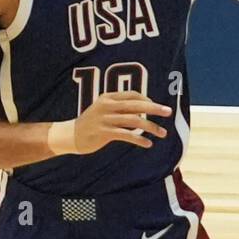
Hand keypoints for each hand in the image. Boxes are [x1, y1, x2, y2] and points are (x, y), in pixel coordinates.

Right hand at [50, 91, 171, 155]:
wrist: (70, 135)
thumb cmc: (91, 124)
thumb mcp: (103, 110)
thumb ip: (119, 108)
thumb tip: (140, 109)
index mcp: (108, 97)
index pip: (132, 95)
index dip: (146, 100)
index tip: (156, 107)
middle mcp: (107, 106)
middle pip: (136, 105)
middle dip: (154, 108)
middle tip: (168, 112)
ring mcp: (106, 119)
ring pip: (134, 121)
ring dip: (151, 127)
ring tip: (162, 133)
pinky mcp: (104, 133)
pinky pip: (127, 135)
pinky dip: (139, 140)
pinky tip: (148, 144)